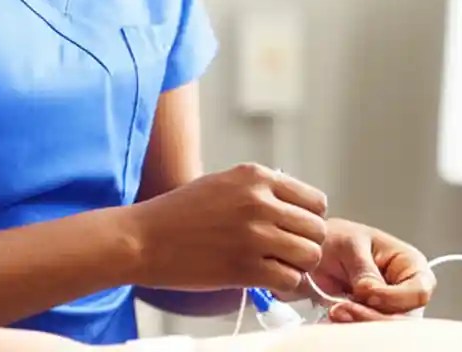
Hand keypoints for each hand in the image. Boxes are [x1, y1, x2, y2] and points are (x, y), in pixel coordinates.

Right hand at [129, 163, 327, 293]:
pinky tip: (264, 280)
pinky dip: (283, 285)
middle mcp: (260, 201)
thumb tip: (296, 207)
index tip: (293, 231)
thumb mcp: (223, 183)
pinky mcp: (245, 267)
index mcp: (257, 176)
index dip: (309, 220)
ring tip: (276, 266)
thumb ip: (260, 190)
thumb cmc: (180, 213)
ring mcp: (254, 235)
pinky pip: (290, 280)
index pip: (316, 201)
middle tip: (285, 254)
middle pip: (318, 229)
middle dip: (306, 244)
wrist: (143, 238)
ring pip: (310, 255)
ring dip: (297, 266)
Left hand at [309, 219, 435, 318]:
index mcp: (410, 264)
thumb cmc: (340, 238)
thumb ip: (365, 269)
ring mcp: (389, 307)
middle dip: (373, 316)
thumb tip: (373, 291)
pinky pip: (367, 330)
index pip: (419, 291)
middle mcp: (405, 289)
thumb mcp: (351, 245)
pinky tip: (336, 314)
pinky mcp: (371, 317)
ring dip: (359, 322)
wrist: (318, 250)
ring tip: (336, 309)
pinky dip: (351, 325)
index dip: (395, 298)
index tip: (368, 294)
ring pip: (385, 327)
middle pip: (404, 317)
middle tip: (343, 308)